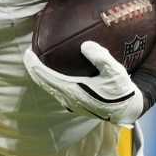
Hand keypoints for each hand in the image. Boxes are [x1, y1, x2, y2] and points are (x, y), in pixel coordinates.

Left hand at [23, 41, 144, 124]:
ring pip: (49, 88)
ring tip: (38, 62)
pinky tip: (53, 73)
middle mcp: (68, 98)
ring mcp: (70, 103)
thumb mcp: (115, 73)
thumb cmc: (121, 91)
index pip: (46, 76)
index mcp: (73, 91)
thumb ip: (101, 58)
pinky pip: (56, 91)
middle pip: (43, 82)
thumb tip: (85, 45)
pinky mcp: (75, 104)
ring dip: (41, 75)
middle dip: (34, 68)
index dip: (34, 64)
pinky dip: (50, 80)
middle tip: (30, 53)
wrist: (126, 110)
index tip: (28, 52)